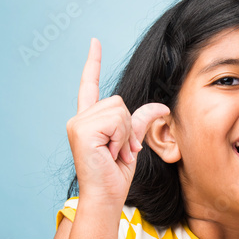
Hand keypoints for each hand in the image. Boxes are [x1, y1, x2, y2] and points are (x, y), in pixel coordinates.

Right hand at [66, 38, 170, 205]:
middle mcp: (79, 118)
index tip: (95, 42)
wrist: (106, 196)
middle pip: (119, 101)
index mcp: (89, 119)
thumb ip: (141, 121)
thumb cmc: (116, 174)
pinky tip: (110, 153)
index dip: (93, 62)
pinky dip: (120, 138)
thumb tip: (161, 107)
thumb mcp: (132, 143)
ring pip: (119, 110)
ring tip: (115, 153)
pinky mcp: (81, 129)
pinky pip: (116, 121)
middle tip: (120, 151)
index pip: (90, 84)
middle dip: (128, 128)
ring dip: (124, 135)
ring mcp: (77, 123)